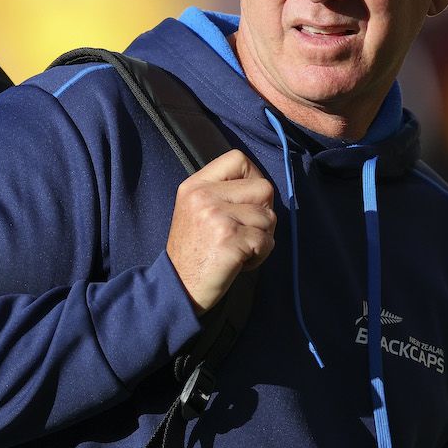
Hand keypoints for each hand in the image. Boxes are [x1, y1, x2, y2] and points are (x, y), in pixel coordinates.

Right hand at [166, 150, 275, 313]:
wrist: (178, 287)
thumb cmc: (193, 251)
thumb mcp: (195, 211)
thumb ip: (222, 193)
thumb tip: (261, 186)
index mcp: (195, 186)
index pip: (238, 159)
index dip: (254, 177)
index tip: (248, 200)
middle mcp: (204, 196)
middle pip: (263, 188)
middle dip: (263, 213)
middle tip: (245, 231)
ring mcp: (217, 217)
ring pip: (269, 217)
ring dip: (262, 238)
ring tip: (239, 249)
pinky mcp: (230, 240)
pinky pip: (267, 241)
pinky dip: (260, 256)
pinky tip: (240, 262)